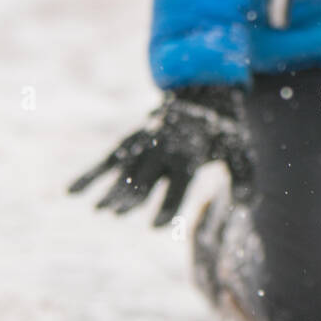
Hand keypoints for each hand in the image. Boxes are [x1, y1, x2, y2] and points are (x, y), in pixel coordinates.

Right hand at [68, 85, 252, 226]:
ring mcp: (145, 143)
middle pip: (145, 176)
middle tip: (117, 215)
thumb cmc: (223, 130)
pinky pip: (107, 159)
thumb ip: (245, 178)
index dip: (166, 207)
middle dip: (132, 196)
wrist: (203, 93)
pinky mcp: (132, 140)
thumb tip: (250, 204)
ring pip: (124, 168)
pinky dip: (89, 174)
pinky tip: (70, 192)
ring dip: (111, 187)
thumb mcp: (241, 151)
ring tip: (99, 210)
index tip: (154, 227)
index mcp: (191, 154)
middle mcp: (164, 148)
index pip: (177, 185)